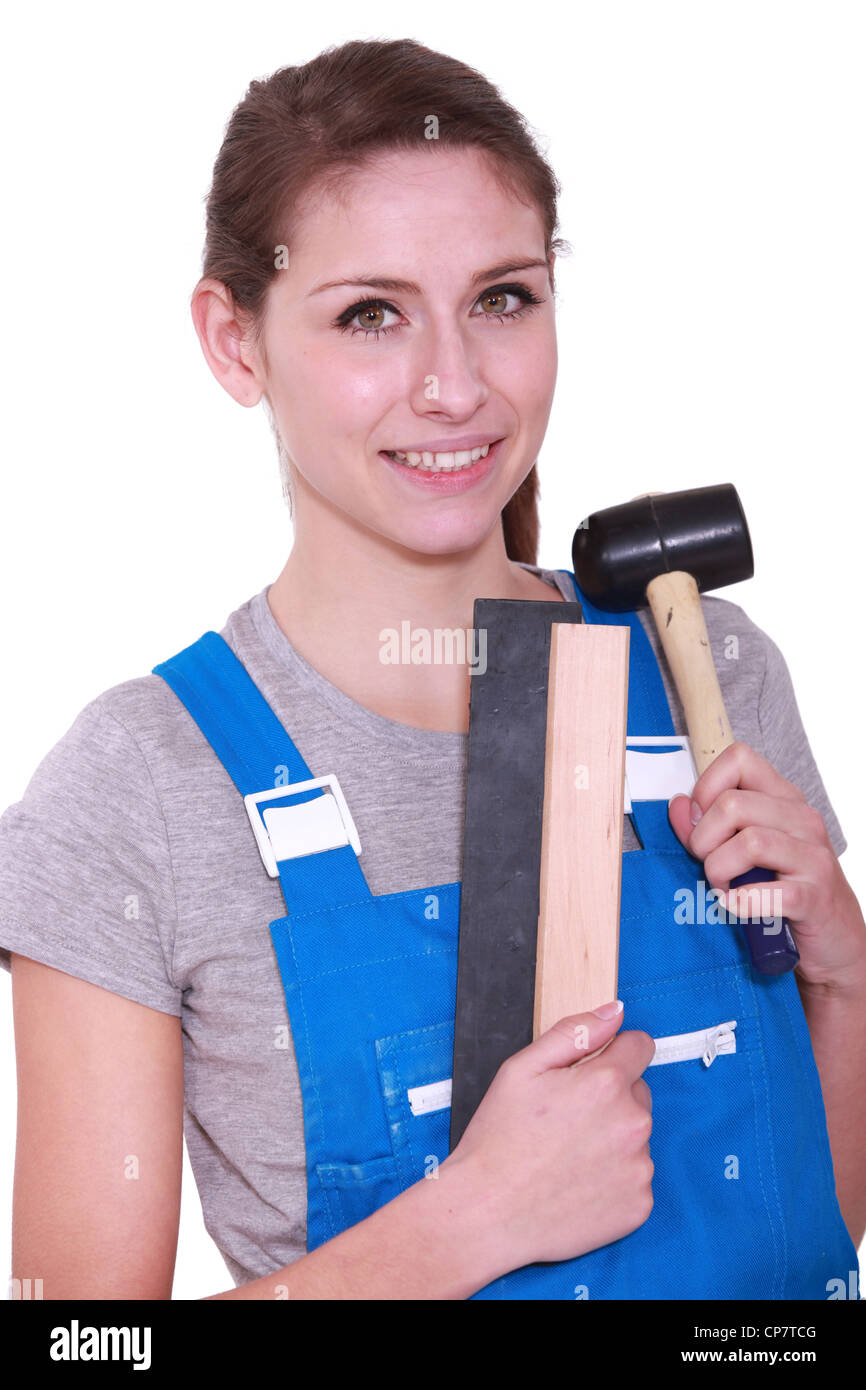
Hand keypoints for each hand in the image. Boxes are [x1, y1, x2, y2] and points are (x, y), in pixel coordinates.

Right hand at [444, 1004, 655, 1270]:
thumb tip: (615, 1011)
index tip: (592, 1070)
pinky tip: (578, 1182)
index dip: (614, 1052)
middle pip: (638, 1091)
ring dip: (613, 1138)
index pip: (640, 1046)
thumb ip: (575, 1032)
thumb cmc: (499, 1139)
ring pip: (636, 1136)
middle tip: (567, 1119)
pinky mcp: (639, 1204)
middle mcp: (633, 1122)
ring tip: (568, 1155)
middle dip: (610, 1097)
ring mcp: (639, 1167)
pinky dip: (614, 1177)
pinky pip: (636, 1177)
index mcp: (606, 1082)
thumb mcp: (522, 1068)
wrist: (488, 1213)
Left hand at [668, 741, 865, 994]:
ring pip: (748, 842)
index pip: (739, 758)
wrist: (835, 939)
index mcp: (783, 799)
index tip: (702, 822)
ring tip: (721, 887)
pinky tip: (734, 906)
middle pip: (733, 804)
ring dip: (718, 871)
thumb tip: (677, 804)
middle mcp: (802, 820)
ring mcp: (812, 857)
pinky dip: (739, 902)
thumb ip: (706, 827)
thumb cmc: (784, 888)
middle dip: (703, 840)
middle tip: (708, 865)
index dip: (707, 787)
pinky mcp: (814, 897)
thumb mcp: (745, 851)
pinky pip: (765, 892)